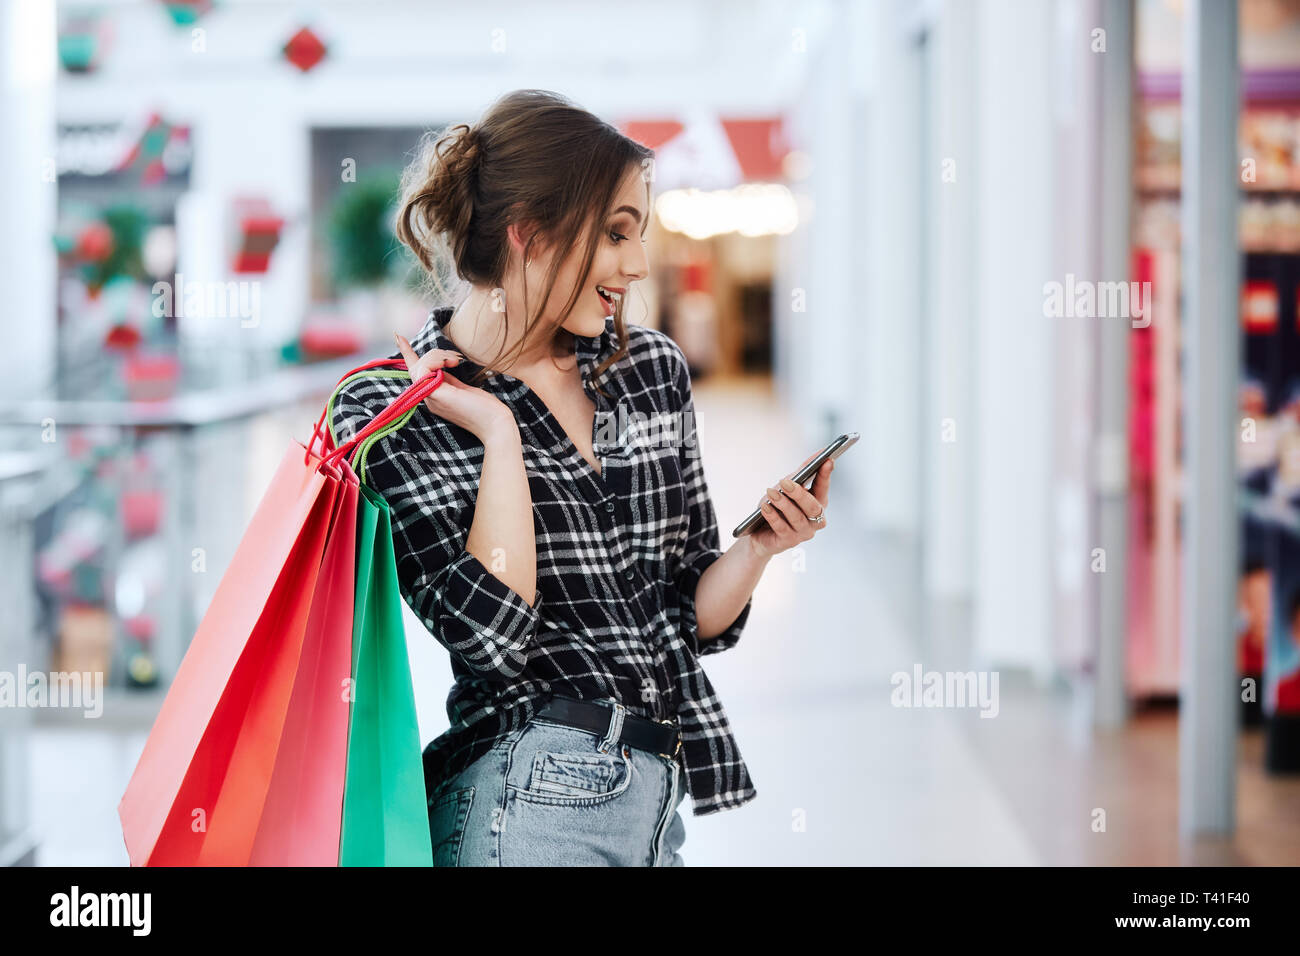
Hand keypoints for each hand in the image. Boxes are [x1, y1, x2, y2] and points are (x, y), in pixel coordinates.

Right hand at [394, 332, 516, 443]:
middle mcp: (429, 398)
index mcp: (435, 396)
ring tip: (456, 361)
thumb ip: (449, 379)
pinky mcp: (435, 394)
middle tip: (456, 359)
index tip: (398, 336)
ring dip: (438, 356)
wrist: (496, 424)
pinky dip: (436, 361)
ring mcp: (430, 398)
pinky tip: (451, 364)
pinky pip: (423, 370)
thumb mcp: (464, 388)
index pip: (416, 373)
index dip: (407, 354)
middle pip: (419, 366)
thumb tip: (442, 365)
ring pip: (420, 366)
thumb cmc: (486, 408)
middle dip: (436, 354)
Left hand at [747, 449, 833, 559]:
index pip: (823, 488)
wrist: (760, 533)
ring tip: (770, 493)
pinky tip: (764, 507)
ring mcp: (804, 533)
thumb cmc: (777, 507)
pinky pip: (782, 528)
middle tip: (785, 481)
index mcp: (818, 503)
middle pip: (812, 507)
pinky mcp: (789, 542)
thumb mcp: (787, 487)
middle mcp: (815, 520)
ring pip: (796, 517)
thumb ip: (802, 472)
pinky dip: (772, 516)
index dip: (825, 475)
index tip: (827, 460)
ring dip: (782, 504)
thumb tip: (820, 452)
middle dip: (799, 493)